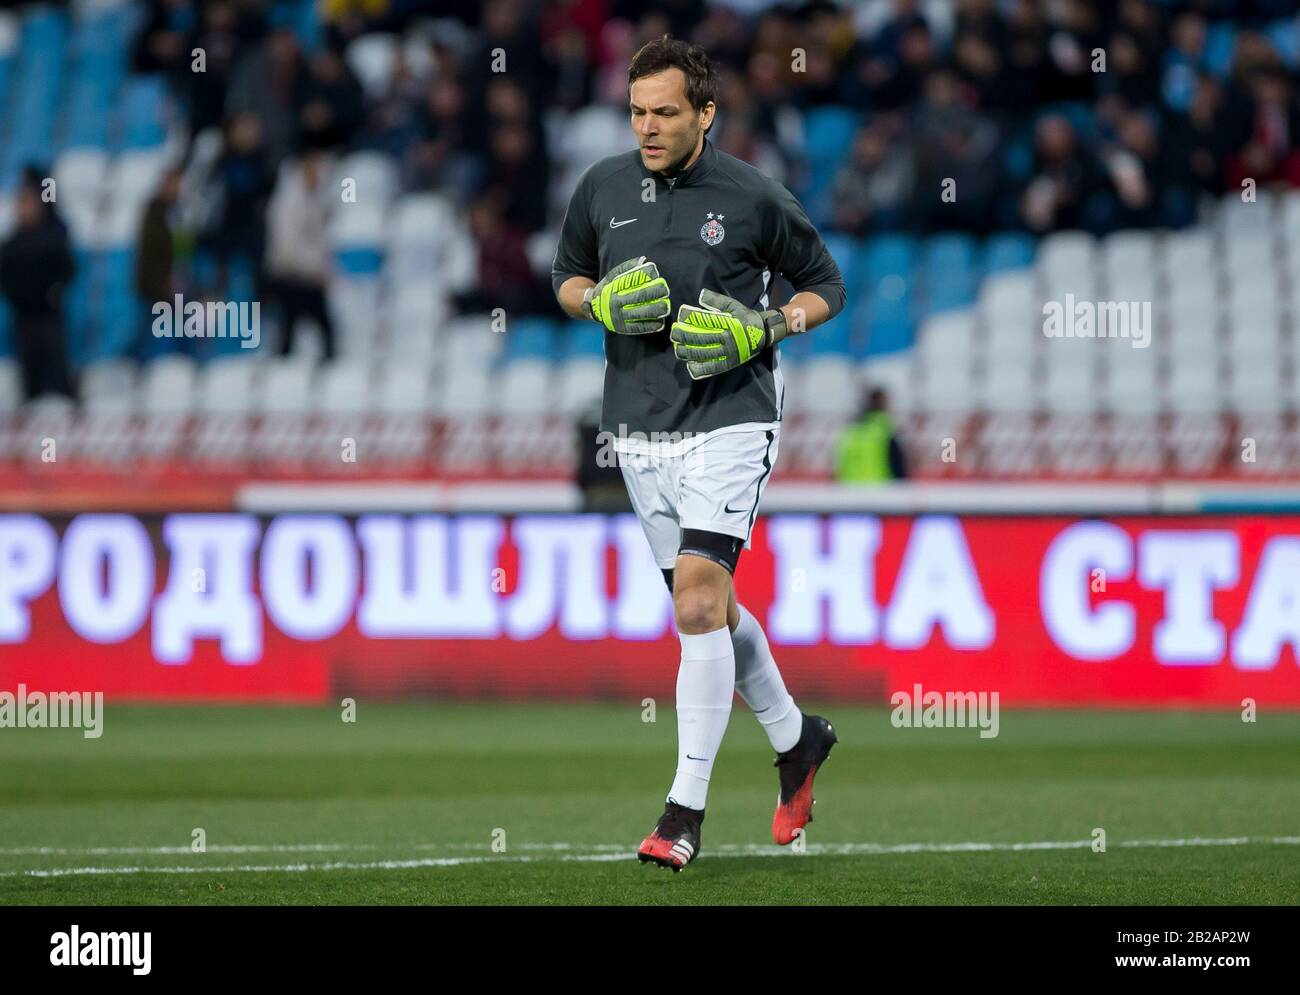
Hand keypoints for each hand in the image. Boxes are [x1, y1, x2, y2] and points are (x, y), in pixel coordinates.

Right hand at [582, 256, 670, 334]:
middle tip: (665, 290)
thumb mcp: (612, 276)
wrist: (593, 307)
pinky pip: (638, 328)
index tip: (656, 274)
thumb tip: (644, 261)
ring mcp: (618, 317)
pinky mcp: (622, 328)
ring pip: (639, 314)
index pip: (630, 280)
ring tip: (665, 307)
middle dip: (653, 293)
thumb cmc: (608, 288)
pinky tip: (660, 323)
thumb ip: (627, 268)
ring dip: (654, 310)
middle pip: (637, 297)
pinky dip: (650, 326)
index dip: (644, 276)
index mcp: (613, 288)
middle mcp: (615, 302)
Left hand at [670, 289, 787, 379]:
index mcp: (727, 323)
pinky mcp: (729, 363)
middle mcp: (727, 339)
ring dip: (687, 352)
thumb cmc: (746, 318)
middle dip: (683, 336)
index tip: (679, 317)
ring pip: (703, 354)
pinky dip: (700, 368)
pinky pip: (712, 368)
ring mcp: (727, 353)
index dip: (689, 318)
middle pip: (699, 338)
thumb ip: (717, 301)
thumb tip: (700, 295)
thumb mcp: (734, 305)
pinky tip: (690, 365)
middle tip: (674, 334)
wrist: (764, 334)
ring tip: (678, 348)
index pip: (704, 321)